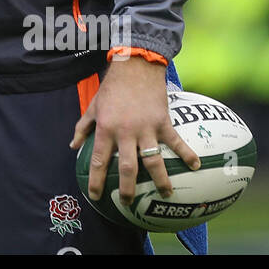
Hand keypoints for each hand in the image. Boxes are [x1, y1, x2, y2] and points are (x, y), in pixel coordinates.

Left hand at [69, 57, 200, 202]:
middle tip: (128, 202)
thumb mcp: (93, 106)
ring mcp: (146, 128)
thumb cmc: (112, 87)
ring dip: (160, 179)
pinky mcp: (163, 122)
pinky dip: (187, 154)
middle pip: (127, 167)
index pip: (99, 160)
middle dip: (128, 188)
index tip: (95, 196)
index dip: (96, 180)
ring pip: (153, 160)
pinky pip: (176, 141)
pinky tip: (195, 166)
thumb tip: (73, 146)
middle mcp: (125, 132)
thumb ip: (82, 127)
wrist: (135, 66)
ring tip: (166, 193)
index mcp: (106, 128)